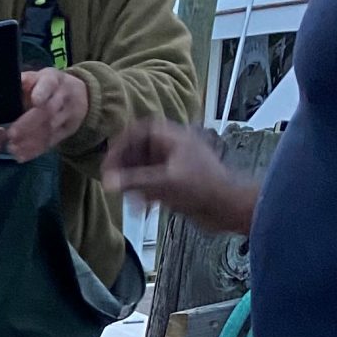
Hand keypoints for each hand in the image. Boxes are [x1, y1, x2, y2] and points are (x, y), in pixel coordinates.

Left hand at [6, 65, 90, 161]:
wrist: (79, 94)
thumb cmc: (47, 85)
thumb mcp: (38, 78)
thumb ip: (24, 82)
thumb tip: (10, 85)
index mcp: (54, 79)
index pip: (49, 84)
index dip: (43, 92)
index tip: (35, 101)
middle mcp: (64, 96)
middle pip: (48, 110)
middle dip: (29, 123)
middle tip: (11, 134)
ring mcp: (68, 114)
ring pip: (50, 128)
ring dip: (30, 140)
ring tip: (11, 148)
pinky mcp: (68, 131)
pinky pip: (51, 141)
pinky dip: (35, 150)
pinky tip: (20, 156)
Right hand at [103, 117, 258, 235]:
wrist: (227, 206)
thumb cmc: (204, 188)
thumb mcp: (164, 183)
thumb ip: (134, 182)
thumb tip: (109, 181)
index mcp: (174, 138)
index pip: (141, 130)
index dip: (122, 142)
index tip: (109, 159)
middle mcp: (174, 147)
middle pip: (140, 149)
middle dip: (125, 166)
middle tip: (112, 181)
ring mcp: (176, 164)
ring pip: (145, 167)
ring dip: (133, 182)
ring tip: (128, 198)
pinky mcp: (177, 181)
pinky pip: (154, 182)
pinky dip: (145, 192)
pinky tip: (143, 206)